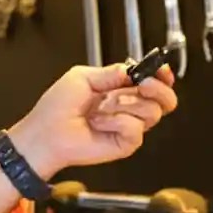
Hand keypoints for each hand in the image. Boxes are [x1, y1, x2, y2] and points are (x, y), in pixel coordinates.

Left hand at [8, 63, 177, 178]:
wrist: (47, 133)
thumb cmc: (57, 107)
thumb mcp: (83, 77)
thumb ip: (111, 72)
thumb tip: (134, 69)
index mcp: (120, 89)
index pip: (154, 82)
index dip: (163, 76)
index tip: (161, 71)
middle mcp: (129, 108)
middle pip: (165, 99)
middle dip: (156, 88)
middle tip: (142, 85)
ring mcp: (130, 126)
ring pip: (152, 111)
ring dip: (124, 103)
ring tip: (101, 107)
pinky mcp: (127, 143)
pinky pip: (135, 128)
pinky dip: (116, 121)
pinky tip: (98, 123)